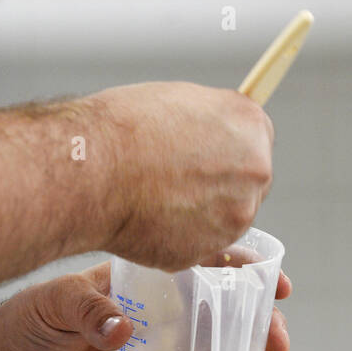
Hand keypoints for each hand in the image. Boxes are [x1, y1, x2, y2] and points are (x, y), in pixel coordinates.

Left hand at [0, 262, 290, 350]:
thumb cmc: (26, 326)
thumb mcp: (55, 304)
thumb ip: (88, 310)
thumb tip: (123, 330)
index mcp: (146, 285)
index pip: (206, 270)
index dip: (246, 274)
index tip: (275, 285)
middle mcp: (162, 320)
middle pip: (227, 321)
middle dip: (261, 331)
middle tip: (277, 346)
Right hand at [90, 82, 274, 270]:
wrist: (94, 171)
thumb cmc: (123, 129)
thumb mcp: (178, 101)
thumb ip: (211, 121)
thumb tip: (214, 134)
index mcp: (251, 126)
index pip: (257, 140)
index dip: (228, 147)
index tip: (208, 153)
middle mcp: (255, 172)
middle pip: (248, 183)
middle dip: (220, 183)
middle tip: (178, 178)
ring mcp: (237, 216)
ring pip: (226, 217)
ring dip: (201, 213)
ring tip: (156, 197)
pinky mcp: (211, 249)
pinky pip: (199, 244)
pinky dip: (179, 236)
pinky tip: (150, 218)